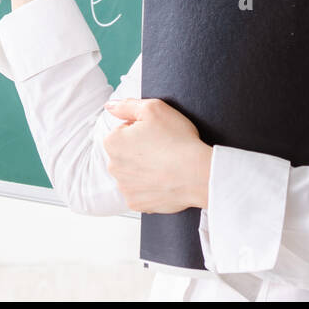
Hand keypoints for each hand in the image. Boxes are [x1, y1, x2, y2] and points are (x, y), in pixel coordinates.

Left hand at [102, 98, 212, 212]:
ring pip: (132, 174)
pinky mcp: (137, 203)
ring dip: (144, 170)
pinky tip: (164, 180)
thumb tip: (110, 107)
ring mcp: (124, 187)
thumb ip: (127, 105)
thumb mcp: (153, 108)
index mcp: (113, 142)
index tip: (156, 134)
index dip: (142, 129)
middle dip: (140, 150)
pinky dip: (150, 188)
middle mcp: (113, 167)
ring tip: (165, 165)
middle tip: (162, 148)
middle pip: (126, 153)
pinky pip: (140, 192)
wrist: (197, 173)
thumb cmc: (177, 140)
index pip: (124, 130)